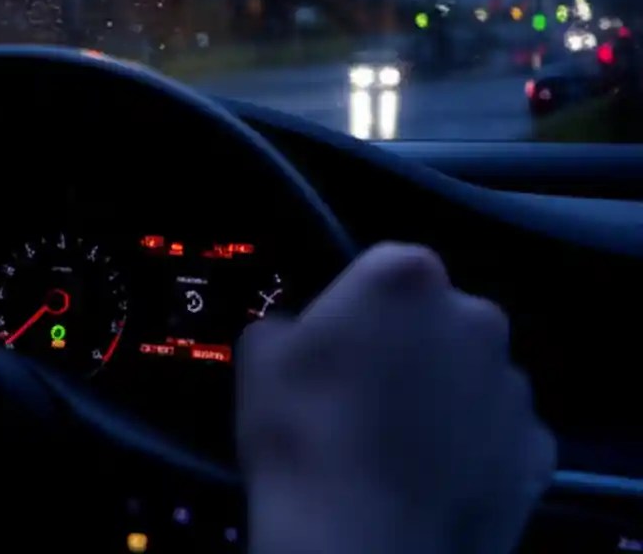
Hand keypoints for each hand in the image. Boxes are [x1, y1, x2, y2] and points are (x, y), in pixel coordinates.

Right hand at [237, 243, 553, 553]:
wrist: (361, 542)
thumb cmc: (302, 434)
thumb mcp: (258, 358)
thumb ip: (288, 324)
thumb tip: (302, 333)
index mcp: (405, 277)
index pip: (382, 268)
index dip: (355, 307)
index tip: (334, 346)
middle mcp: (475, 316)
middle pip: (437, 317)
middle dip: (408, 345)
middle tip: (364, 395)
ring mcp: (514, 385)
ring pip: (472, 375)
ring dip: (444, 395)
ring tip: (399, 446)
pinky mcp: (537, 448)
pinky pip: (499, 433)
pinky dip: (474, 447)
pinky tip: (433, 477)